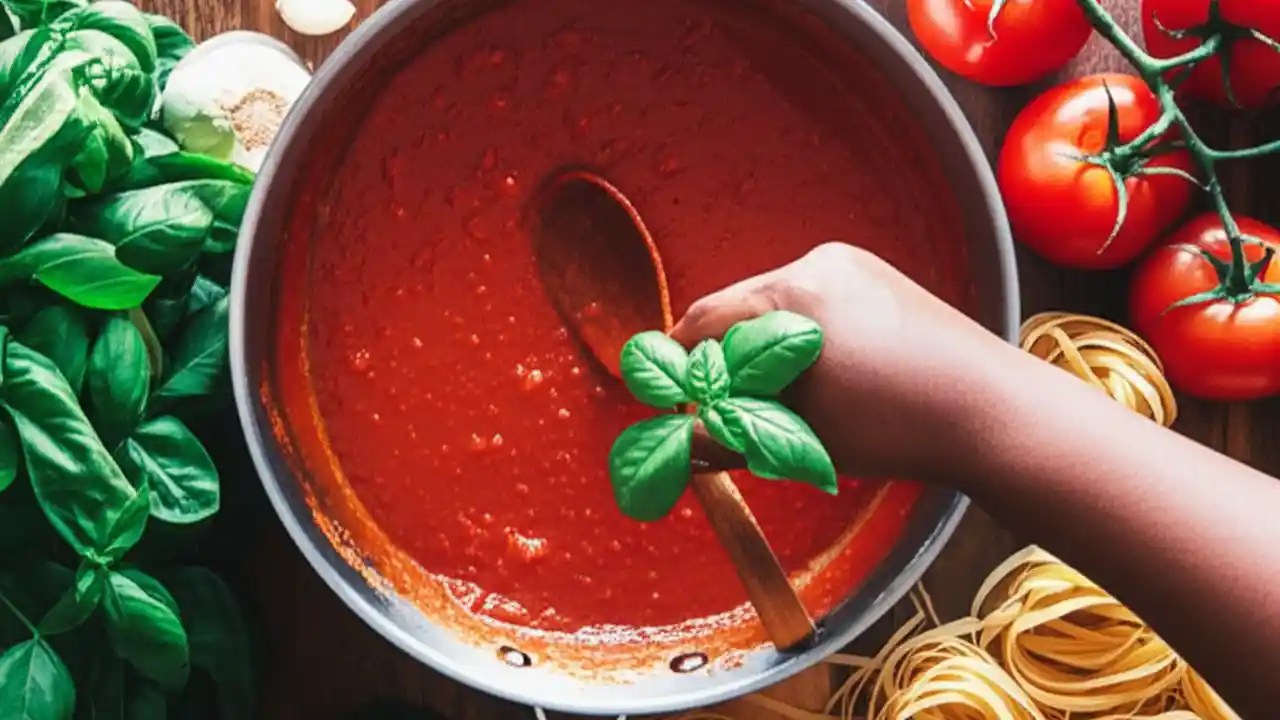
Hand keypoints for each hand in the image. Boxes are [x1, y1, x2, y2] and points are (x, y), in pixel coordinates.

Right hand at [671, 242, 1018, 480]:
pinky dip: (800, 338)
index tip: (675, 401)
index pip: (705, 322)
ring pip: (776, 307)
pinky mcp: (877, 278)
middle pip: (738, 310)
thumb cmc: (896, 428)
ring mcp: (852, 265)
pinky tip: (821, 378)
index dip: (681, 364)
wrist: (993, 413)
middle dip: (725, 359)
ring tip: (780, 400)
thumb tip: (679, 443)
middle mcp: (816, 264)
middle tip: (725, 409)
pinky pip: (813, 304)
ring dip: (763, 349)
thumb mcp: (799, 437)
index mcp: (790, 295)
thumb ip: (727, 435)